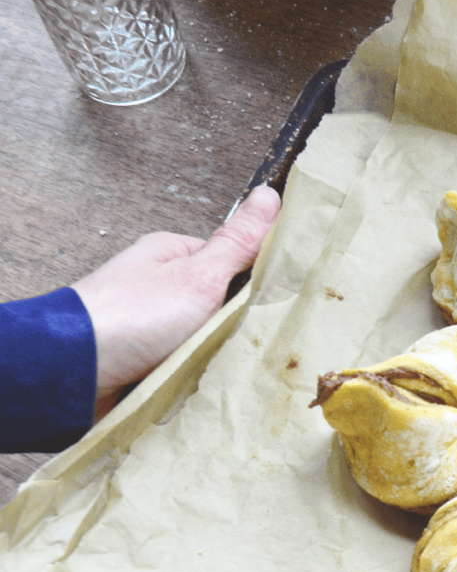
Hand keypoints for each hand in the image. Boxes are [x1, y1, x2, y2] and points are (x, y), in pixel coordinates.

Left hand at [71, 185, 281, 417]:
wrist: (72, 369)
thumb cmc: (129, 316)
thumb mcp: (199, 275)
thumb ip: (238, 242)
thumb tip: (268, 196)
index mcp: (171, 254)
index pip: (231, 262)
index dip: (254, 282)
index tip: (270, 302)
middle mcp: (157, 284)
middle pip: (217, 302)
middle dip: (231, 323)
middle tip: (239, 336)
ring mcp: (147, 321)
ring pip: (200, 335)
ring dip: (209, 351)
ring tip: (214, 360)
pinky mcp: (140, 355)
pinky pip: (180, 361)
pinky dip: (189, 370)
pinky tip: (194, 376)